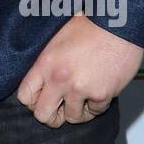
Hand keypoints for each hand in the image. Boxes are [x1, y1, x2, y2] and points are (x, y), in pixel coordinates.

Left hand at [17, 13, 143, 126]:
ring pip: (71, 118)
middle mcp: (60, 79)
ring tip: (82, 97)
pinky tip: (98, 90)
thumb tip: (40, 82)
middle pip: (43, 115)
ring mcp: (80, 89)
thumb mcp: (56, 39)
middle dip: (51, 115)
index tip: (41, 99)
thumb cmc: (89, 26)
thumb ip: (46, 63)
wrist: (118, 25)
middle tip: (59, 108)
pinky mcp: (102, 95)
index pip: (24, 96)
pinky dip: (96, 105)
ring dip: (77, 110)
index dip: (32, 101)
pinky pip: (95, 112)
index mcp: (45, 63)